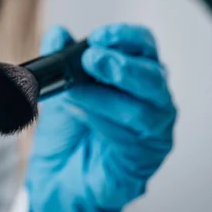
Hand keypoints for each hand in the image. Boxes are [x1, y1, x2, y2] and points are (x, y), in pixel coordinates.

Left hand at [25, 24, 176, 211]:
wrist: (59, 176)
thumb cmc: (69, 131)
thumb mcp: (57, 87)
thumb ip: (57, 59)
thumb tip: (58, 35)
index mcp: (135, 72)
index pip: (143, 46)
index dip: (124, 37)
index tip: (98, 37)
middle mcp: (151, 97)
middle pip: (152, 75)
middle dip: (120, 66)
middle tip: (91, 59)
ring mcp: (153, 128)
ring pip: (140, 109)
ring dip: (102, 98)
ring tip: (73, 92)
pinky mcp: (146, 157)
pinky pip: (130, 138)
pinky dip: (103, 124)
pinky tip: (82, 117)